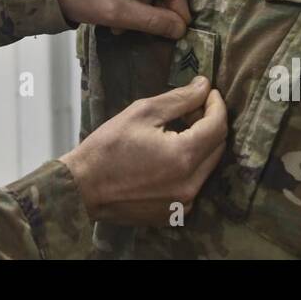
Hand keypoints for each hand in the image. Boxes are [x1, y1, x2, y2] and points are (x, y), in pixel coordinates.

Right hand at [59, 77, 226, 225]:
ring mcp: (184, 203)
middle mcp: (190, 185)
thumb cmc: (107, 148)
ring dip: (200, 145)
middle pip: (217, 147)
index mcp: (183, 157)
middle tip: (190, 108)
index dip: (216, 105)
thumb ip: (178, 99)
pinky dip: (189, 166)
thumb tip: (204, 86)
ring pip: (208, 166)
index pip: (218, 126)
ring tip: (177, 130)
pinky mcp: (175, 213)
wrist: (83, 189)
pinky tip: (167, 155)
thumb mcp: (142, 113)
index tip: (208, 92)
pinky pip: (194, 184)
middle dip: (210, 123)